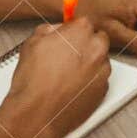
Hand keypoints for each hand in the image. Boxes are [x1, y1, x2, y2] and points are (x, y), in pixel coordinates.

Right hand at [0, 19, 110, 137]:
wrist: (37, 114)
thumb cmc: (33, 81)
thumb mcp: (32, 43)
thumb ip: (49, 30)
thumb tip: (56, 30)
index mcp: (81, 31)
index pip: (84, 23)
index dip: (73, 32)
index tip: (68, 38)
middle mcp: (97, 48)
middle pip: (97, 39)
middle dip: (85, 45)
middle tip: (68, 56)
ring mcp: (103, 69)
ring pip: (100, 60)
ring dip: (89, 64)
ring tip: (67, 75)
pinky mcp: (104, 89)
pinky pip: (100, 79)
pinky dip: (90, 81)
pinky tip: (72, 87)